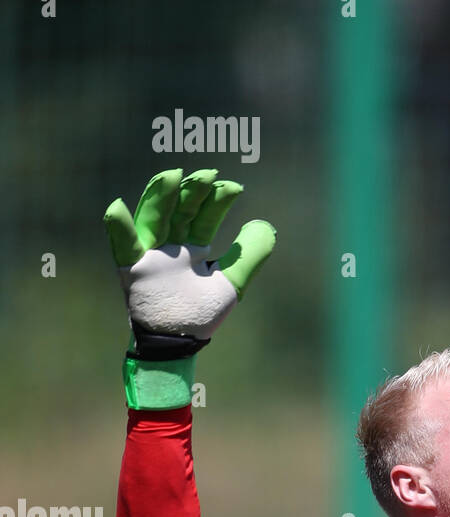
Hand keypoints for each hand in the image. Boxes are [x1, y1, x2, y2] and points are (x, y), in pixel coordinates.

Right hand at [104, 168, 274, 406]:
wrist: (179, 342)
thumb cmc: (202, 313)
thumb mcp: (231, 283)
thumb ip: (249, 256)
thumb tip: (266, 226)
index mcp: (194, 246)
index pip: (205, 216)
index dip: (218, 201)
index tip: (235, 187)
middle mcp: (171, 245)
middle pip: (180, 211)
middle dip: (193, 192)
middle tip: (209, 173)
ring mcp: (150, 254)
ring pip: (154, 218)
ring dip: (160, 196)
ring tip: (172, 175)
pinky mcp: (132, 269)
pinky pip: (122, 246)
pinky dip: (118, 228)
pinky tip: (116, 207)